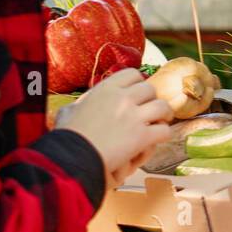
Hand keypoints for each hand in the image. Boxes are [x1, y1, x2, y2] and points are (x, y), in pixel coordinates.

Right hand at [59, 69, 172, 183]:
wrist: (72, 158)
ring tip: (160, 122)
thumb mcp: (69, 112)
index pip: (132, 74)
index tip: (136, 94)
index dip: (137, 84)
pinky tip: (156, 139)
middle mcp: (123, 98)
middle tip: (149, 111)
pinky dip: (163, 134)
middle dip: (151, 100)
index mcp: (106, 88)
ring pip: (162, 107)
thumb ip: (79, 105)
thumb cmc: (67, 137)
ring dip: (163, 115)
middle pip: (150, 90)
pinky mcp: (142, 136)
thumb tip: (76, 106)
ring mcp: (134, 116)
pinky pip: (164, 130)